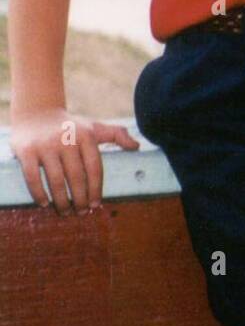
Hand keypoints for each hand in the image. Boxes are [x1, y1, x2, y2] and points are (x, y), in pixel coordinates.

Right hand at [10, 110, 139, 213]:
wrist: (36, 112)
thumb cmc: (70, 126)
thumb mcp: (94, 127)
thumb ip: (116, 135)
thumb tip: (136, 147)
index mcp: (86, 136)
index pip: (95, 168)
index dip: (96, 190)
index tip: (96, 205)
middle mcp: (67, 140)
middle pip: (76, 178)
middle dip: (80, 199)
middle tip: (81, 212)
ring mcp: (46, 145)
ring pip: (56, 181)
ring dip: (62, 201)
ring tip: (65, 212)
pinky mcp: (26, 150)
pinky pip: (33, 177)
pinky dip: (39, 193)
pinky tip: (45, 204)